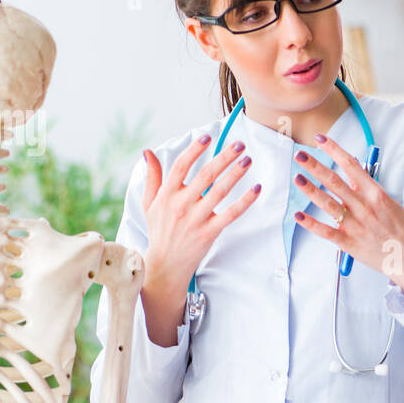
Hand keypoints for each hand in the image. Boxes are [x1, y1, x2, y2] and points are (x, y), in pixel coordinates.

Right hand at [139, 134, 259, 342]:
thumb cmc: (159, 231)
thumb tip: (148, 152)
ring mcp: (196, 219)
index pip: (181, 166)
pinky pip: (231, 213)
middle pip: (205, 175)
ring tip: (248, 160)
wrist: (165, 265)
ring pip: (220, 191)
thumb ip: (152, 178)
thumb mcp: (149, 204)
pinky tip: (256, 188)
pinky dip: (245, 201)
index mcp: (166, 195)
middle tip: (240, 145)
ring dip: (236, 173)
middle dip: (224, 157)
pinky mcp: (209, 232)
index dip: (194, 149)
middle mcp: (180, 205)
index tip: (208, 137)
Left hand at [291, 134, 403, 303]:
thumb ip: (369, 189)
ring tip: (298, 178)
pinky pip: (326, 231)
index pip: (351, 165)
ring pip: (328, 203)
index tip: (320, 140)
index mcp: (375, 193)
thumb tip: (354, 174)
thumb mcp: (389, 202)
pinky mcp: (348, 242)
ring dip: (310, 190)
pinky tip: (298, 215)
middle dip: (315, 166)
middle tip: (301, 155)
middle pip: (335, 181)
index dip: (334, 150)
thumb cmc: (400, 229)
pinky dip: (311, 224)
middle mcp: (363, 206)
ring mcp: (355, 225)